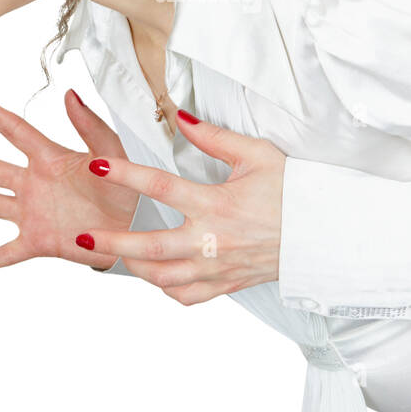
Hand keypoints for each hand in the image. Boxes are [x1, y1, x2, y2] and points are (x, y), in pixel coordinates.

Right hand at [0, 88, 142, 269]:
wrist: (141, 229)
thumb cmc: (130, 188)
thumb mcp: (114, 153)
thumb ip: (92, 127)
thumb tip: (70, 94)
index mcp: (50, 158)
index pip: (13, 130)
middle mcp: (34, 183)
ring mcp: (33, 212)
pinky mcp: (39, 241)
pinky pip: (8, 251)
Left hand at [75, 108, 284, 304]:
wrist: (327, 234)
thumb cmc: (294, 190)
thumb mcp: (256, 155)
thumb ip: (212, 137)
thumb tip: (179, 115)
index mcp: (217, 205)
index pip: (161, 186)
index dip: (126, 174)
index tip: (97, 166)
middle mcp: (214, 241)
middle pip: (152, 248)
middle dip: (113, 242)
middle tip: (84, 235)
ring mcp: (219, 268)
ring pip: (164, 278)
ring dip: (135, 267)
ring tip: (117, 252)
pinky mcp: (227, 285)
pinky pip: (186, 296)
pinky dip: (166, 287)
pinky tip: (156, 273)